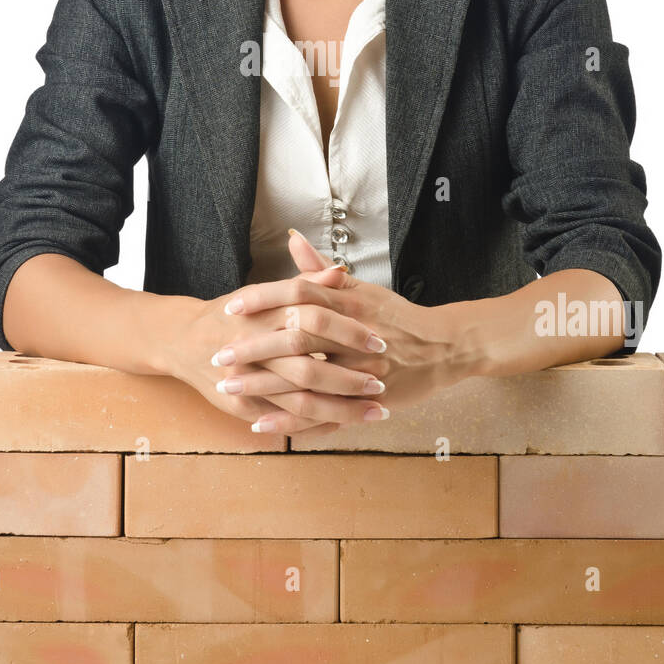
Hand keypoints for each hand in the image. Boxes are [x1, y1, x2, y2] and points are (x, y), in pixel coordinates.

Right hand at [162, 284, 388, 436]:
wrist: (182, 340)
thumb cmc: (234, 313)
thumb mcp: (267, 293)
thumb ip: (306, 283)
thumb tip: (342, 271)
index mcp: (263, 311)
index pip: (311, 316)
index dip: (347, 329)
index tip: (378, 338)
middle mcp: (252, 344)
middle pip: (307, 363)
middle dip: (347, 375)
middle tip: (381, 381)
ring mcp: (246, 379)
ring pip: (300, 398)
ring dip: (340, 407)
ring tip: (376, 410)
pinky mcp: (241, 405)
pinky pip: (284, 419)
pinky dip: (316, 424)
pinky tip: (345, 424)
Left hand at [217, 229, 466, 412]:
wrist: (444, 348)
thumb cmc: (397, 316)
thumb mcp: (362, 288)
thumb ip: (321, 271)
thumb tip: (292, 240)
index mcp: (350, 303)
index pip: (299, 296)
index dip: (264, 302)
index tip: (231, 308)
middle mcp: (354, 336)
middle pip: (297, 339)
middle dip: (254, 349)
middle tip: (219, 356)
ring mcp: (361, 372)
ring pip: (306, 380)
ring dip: (264, 387)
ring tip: (228, 390)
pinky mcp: (366, 401)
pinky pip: (324, 414)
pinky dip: (292, 421)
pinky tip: (263, 424)